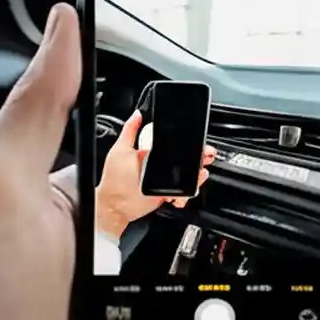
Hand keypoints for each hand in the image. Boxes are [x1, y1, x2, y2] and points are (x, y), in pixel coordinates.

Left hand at [96, 113, 214, 238]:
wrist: (116, 206)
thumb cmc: (115, 180)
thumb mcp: (121, 150)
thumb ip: (130, 130)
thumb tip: (137, 114)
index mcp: (152, 152)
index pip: (175, 144)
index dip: (188, 142)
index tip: (198, 142)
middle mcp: (161, 166)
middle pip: (187, 159)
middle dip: (199, 157)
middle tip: (204, 158)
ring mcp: (166, 181)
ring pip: (190, 175)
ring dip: (197, 175)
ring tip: (198, 175)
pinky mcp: (169, 194)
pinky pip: (186, 192)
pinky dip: (188, 192)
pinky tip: (181, 192)